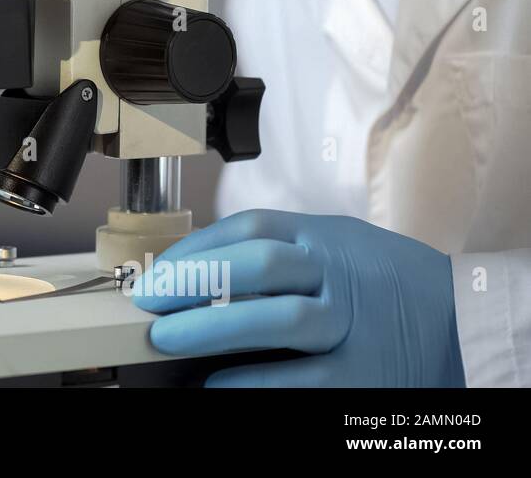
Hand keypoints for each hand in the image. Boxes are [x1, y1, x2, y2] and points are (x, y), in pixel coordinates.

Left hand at [132, 209, 465, 386]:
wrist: (462, 322)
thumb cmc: (381, 283)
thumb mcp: (334, 245)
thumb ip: (276, 250)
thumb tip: (189, 267)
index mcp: (325, 238)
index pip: (251, 228)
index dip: (196, 250)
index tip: (155, 272)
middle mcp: (340, 276)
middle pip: (261, 265)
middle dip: (195, 281)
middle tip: (149, 303)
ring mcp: (354, 326)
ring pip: (280, 321)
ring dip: (214, 329)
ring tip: (167, 340)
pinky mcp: (364, 376)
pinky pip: (301, 382)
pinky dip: (252, 382)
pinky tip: (215, 384)